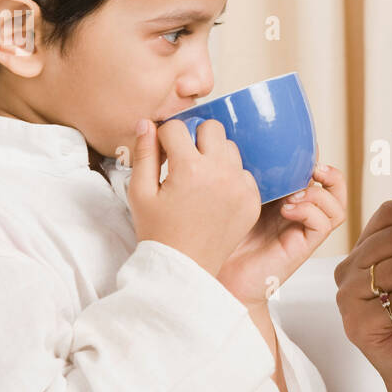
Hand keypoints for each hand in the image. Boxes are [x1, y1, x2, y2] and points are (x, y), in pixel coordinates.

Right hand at [127, 118, 260, 276]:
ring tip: (199, 180)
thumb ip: (143, 152)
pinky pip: (244, 173)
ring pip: (231, 148)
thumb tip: (146, 122)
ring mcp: (240, 186)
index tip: (161, 157)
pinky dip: (230, 178)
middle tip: (183, 162)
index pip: (176, 127)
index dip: (163, 139)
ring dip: (215, 155)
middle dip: (195, 138)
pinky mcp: (252, 200)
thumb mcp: (140, 192)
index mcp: (189, 167)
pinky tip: (214, 196)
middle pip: (212, 128)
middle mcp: (220, 172)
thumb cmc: (157, 231)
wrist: (183, 268)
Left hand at [215, 162, 347, 307]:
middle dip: (331, 174)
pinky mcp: (303, 247)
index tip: (296, 151)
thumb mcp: (235, 196)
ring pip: (337, 207)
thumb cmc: (221, 236)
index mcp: (286, 198)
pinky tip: (287, 210)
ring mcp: (303, 231)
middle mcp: (299, 214)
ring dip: (320, 194)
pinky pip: (324, 224)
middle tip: (313, 167)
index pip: (316, 175)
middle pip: (336, 190)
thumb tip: (245, 143)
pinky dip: (310, 211)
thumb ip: (248, 175)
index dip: (314, 160)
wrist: (217, 273)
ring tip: (295, 194)